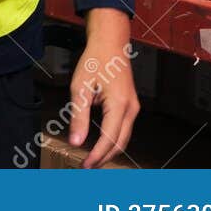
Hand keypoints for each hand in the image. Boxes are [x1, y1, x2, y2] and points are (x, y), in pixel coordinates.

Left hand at [69, 9, 139, 167]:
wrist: (110, 43)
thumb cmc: (95, 60)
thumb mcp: (80, 87)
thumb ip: (78, 116)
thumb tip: (76, 141)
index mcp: (119, 105)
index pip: (109, 139)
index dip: (97, 155)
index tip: (85, 165)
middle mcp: (131, 109)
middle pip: (120, 143)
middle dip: (104, 158)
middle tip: (87, 168)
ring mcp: (133, 108)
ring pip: (123, 138)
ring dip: (109, 151)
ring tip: (92, 159)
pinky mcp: (130, 106)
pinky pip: (123, 129)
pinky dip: (113, 140)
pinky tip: (101, 144)